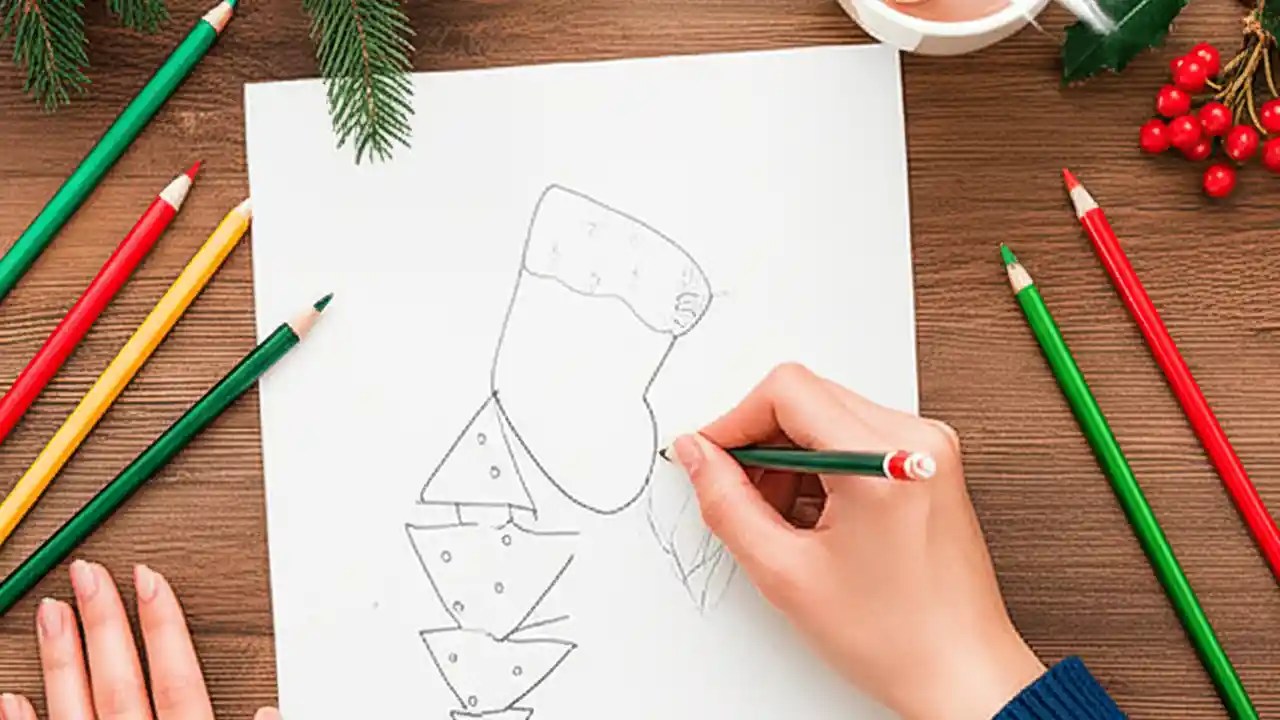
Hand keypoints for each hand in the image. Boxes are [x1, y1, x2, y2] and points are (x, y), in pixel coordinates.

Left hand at [1, 560, 278, 719]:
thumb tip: (272, 710)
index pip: (178, 678)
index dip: (164, 624)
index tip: (150, 580)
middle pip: (120, 681)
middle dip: (105, 622)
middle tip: (88, 575)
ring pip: (75, 707)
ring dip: (62, 658)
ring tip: (50, 611)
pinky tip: (10, 696)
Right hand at [670, 363, 1044, 719]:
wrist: (960, 673)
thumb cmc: (894, 637)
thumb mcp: (785, 573)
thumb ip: (727, 503)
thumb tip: (697, 454)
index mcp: (885, 459)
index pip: (788, 390)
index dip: (735, 420)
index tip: (711, 456)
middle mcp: (916, 439)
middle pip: (807, 397)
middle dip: (761, 442)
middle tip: (740, 496)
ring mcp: (930, 447)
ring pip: (828, 415)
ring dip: (789, 458)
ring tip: (784, 522)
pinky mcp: (930, 462)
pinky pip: (855, 437)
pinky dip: (820, 467)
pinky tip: (814, 519)